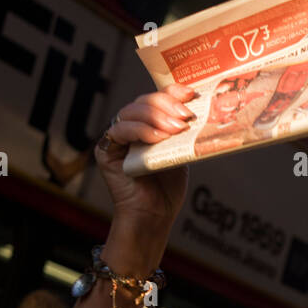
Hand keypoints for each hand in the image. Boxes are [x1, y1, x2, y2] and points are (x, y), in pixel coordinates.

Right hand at [95, 83, 196, 230]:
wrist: (154, 215)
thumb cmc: (167, 188)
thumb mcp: (181, 152)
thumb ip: (184, 132)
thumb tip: (202, 111)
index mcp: (148, 124)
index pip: (157, 98)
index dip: (172, 92)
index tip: (190, 93)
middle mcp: (130, 127)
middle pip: (144, 101)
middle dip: (166, 104)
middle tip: (185, 115)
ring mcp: (116, 137)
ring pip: (132, 112)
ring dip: (156, 117)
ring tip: (176, 128)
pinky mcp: (106, 150)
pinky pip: (119, 130)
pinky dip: (140, 130)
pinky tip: (157, 138)